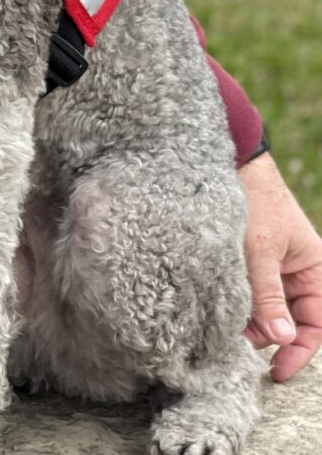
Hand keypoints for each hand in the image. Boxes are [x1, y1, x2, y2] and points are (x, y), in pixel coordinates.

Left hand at [239, 151, 321, 380]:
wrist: (231, 163)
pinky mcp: (251, 264)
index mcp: (315, 269)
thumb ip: (269, 296)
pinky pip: (250, 295)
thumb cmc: (254, 200)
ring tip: (227, 315)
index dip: (300, 351)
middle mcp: (298, 273)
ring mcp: (274, 269)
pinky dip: (239, 303)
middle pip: (290, 322)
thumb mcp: (260, 251)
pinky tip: (222, 302)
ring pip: (267, 311)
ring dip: (250, 320)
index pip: (317, 325)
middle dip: (268, 335)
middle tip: (240, 337)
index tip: (277, 371)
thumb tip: (282, 340)